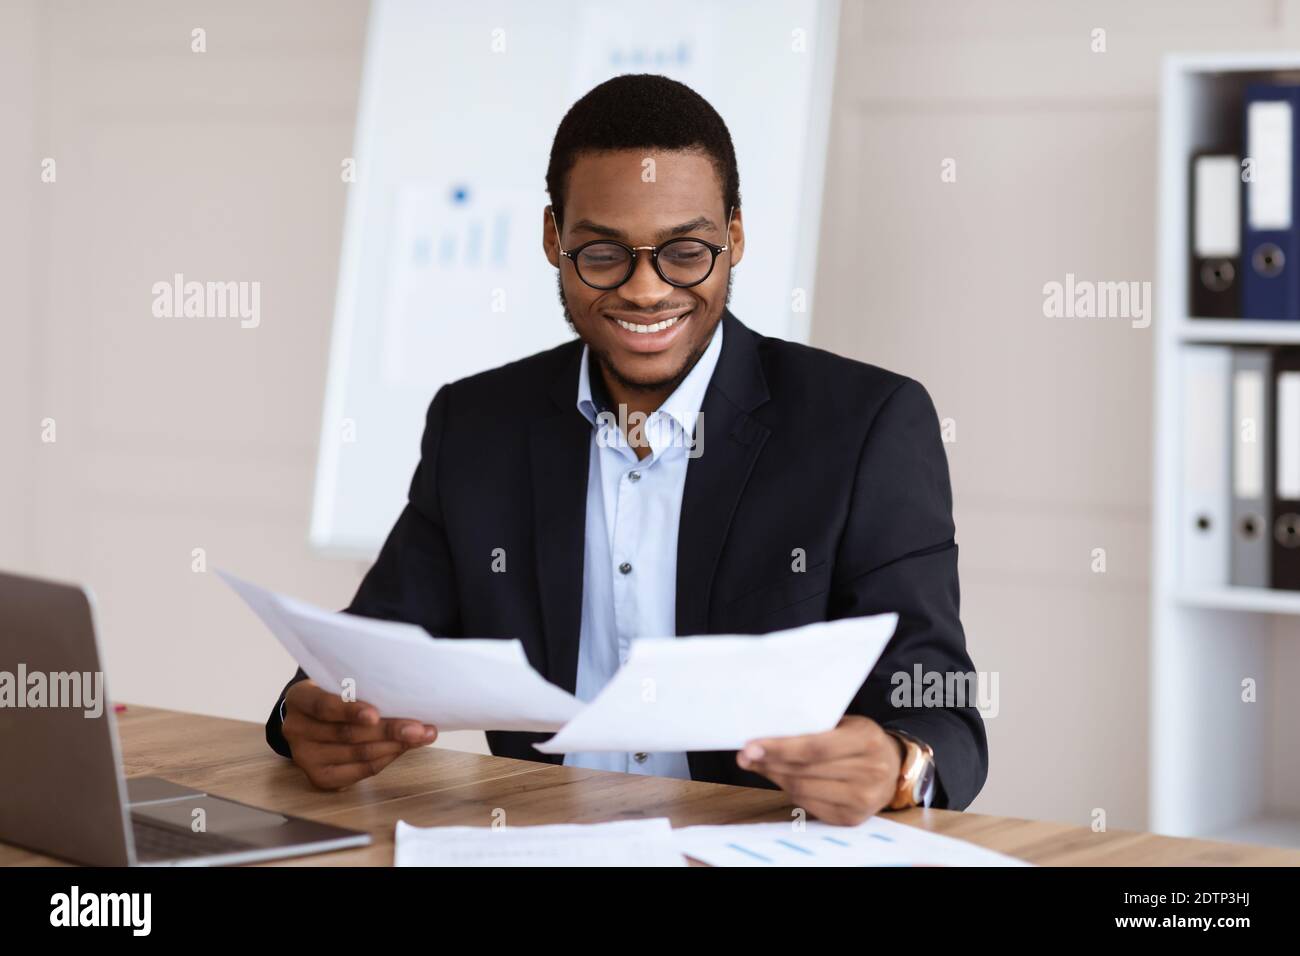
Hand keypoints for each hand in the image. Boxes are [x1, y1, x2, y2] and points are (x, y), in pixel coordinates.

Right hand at [281, 680, 437, 789]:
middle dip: (388, 730)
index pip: (323, 705)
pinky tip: (403, 749)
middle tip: (419, 728)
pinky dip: (386, 759)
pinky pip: (361, 771)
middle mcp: (296, 729)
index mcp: (299, 698)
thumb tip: (405, 695)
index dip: (350, 711)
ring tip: (421, 736)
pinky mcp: (320, 777)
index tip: (375, 714)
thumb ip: (359, 688)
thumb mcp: (338, 684)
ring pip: (358, 753)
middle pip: (347, 733)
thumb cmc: (336, 696)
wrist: (314, 721)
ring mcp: (305, 757)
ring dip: (395, 745)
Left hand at [736, 715, 902, 825]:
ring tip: (758, 764)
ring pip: (802, 789)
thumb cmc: (860, 739)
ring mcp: (863, 799)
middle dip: (769, 763)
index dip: (780, 748)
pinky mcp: (853, 818)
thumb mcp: (846, 723)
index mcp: (867, 740)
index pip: (815, 747)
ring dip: (775, 776)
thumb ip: (814, 727)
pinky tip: (781, 778)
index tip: (751, 746)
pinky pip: (808, 805)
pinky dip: (789, 791)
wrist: (892, 766)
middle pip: (804, 770)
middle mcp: (870, 772)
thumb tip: (766, 733)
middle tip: (745, 755)